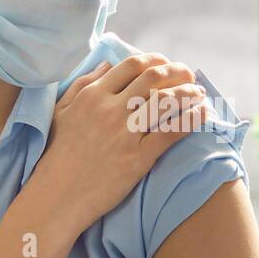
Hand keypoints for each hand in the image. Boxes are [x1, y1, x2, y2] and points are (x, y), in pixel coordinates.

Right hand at [29, 54, 206, 239]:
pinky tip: (202, 114)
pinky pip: (171, 132)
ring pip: (166, 101)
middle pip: (153, 78)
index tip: (167, 65)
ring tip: (200, 94)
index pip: (131, 65)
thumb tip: (108, 64)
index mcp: (92, 96)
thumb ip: (83, 84)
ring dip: (189, 93)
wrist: (56, 196)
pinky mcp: (137, 158)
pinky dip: (191, 119)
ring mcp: (124, 134)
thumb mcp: (61, 111)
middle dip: (178, 72)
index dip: (155, 60)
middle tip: (190, 76)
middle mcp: (109, 110)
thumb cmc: (57, 155)